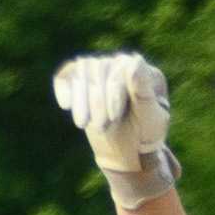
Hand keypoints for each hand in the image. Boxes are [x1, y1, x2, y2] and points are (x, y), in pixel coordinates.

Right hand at [52, 52, 180, 209]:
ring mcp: (105, 70)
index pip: (123, 67)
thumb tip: (136, 60)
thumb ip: (144, 93)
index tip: (114, 119)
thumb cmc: (143, 139)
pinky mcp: (86, 80)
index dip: (114, 92)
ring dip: (81, 99)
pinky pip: (69, 72)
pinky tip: (66, 105)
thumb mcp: (150, 121)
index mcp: (147, 73)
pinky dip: (63, 87)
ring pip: (83, 69)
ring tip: (83, 124)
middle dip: (97, 100)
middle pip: (100, 68)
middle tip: (100, 128)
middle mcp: (125, 66)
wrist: (127, 153)